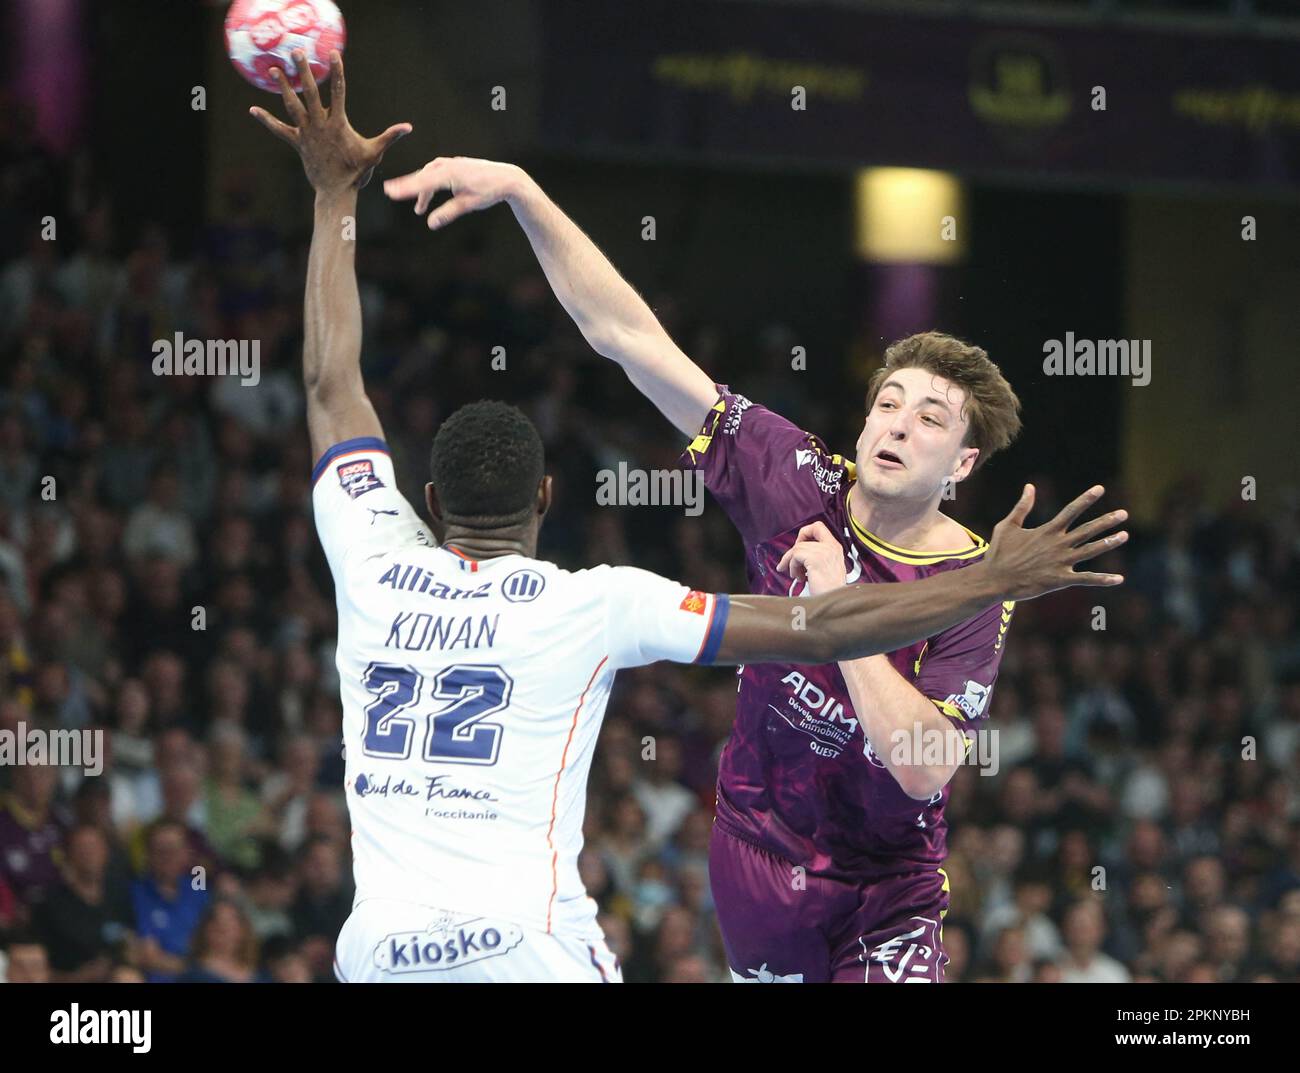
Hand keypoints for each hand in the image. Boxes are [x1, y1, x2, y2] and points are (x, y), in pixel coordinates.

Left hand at [250, 50, 410, 195]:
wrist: (337, 190)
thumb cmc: (357, 172)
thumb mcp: (375, 152)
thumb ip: (389, 136)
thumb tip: (408, 127)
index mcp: (338, 123)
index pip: (338, 91)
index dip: (336, 71)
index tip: (332, 54)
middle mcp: (320, 124)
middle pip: (310, 92)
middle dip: (304, 71)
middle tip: (297, 52)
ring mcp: (307, 133)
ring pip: (292, 106)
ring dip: (283, 87)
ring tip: (274, 70)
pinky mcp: (297, 143)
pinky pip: (279, 130)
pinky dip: (266, 120)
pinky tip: (253, 110)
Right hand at [383, 156, 526, 228]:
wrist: (505, 178)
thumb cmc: (488, 191)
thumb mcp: (468, 205)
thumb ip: (448, 214)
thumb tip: (431, 224)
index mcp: (449, 174)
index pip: (423, 182)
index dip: (406, 189)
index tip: (391, 193)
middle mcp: (447, 166)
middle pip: (422, 177)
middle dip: (406, 186)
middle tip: (389, 192)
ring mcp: (449, 164)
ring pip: (428, 176)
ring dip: (421, 191)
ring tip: (419, 210)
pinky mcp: (453, 167)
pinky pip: (435, 175)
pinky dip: (429, 186)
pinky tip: (427, 200)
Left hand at [776, 521, 847, 594]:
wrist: (835, 602)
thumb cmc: (829, 590)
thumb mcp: (825, 567)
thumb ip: (815, 556)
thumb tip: (795, 552)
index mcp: (835, 547)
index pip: (818, 526)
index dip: (805, 533)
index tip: (799, 545)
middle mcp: (831, 546)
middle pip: (803, 537)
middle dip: (792, 552)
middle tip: (788, 564)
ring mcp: (824, 552)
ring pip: (797, 548)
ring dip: (792, 563)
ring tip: (797, 576)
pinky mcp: (816, 560)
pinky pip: (795, 556)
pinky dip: (792, 567)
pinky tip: (799, 578)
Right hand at [985, 484, 1126, 600]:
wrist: (994, 580)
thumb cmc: (998, 553)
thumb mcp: (1007, 526)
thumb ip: (1022, 507)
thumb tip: (1029, 486)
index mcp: (1046, 531)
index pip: (1070, 511)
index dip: (1086, 499)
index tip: (1100, 489)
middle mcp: (1057, 544)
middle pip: (1087, 530)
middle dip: (1106, 521)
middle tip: (1124, 513)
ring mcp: (1060, 562)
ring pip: (1090, 551)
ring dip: (1109, 543)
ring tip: (1124, 535)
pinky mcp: (1060, 580)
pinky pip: (1086, 579)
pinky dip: (1103, 579)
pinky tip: (1119, 579)